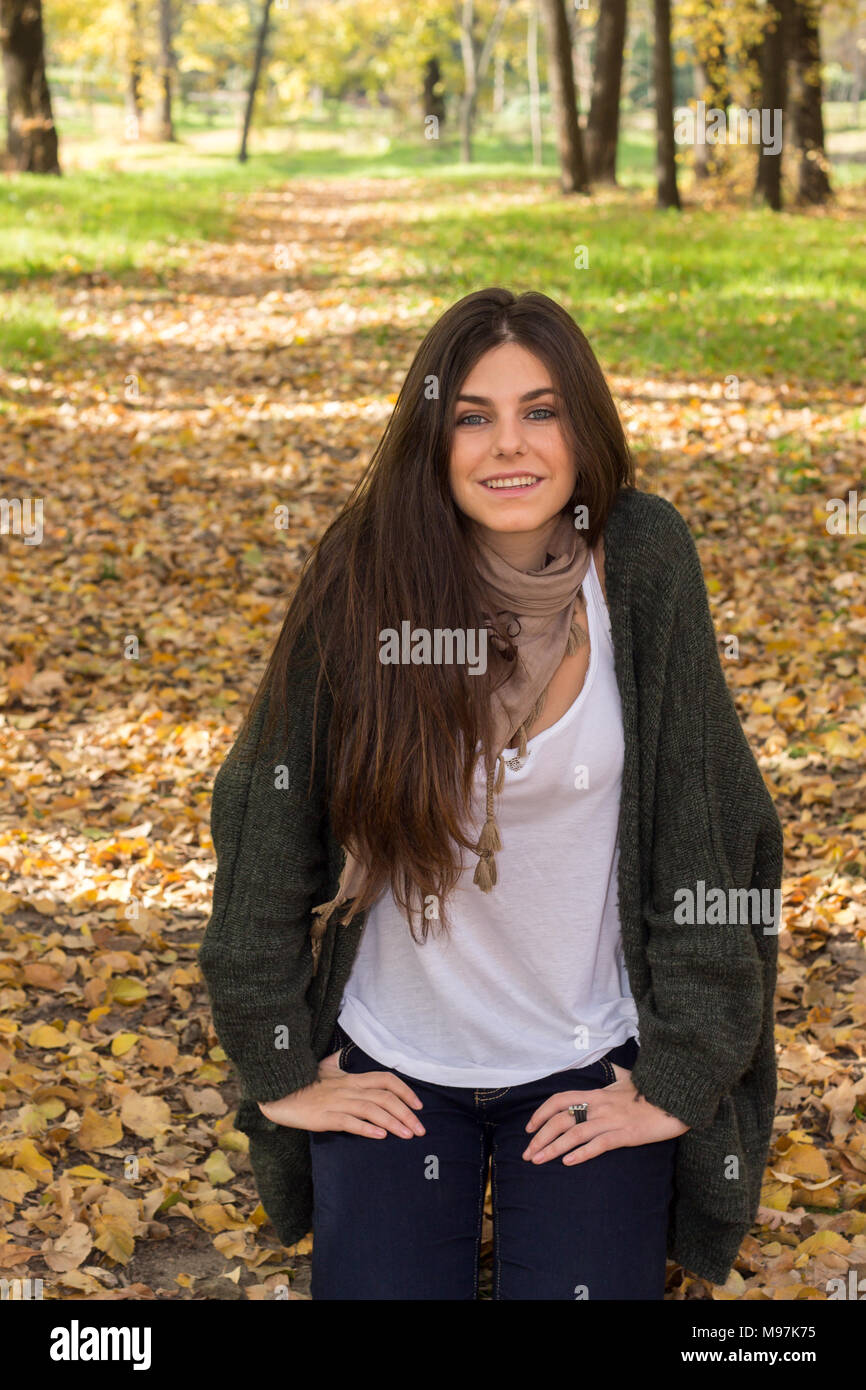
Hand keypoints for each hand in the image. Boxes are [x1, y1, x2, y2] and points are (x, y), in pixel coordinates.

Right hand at [257, 1054, 425, 1140]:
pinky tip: (380, 1135)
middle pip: (385, 1097)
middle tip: (421, 1130)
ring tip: (408, 1135)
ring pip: (372, 1110)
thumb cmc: (303, 1082)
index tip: (419, 1106)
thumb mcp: (325, 1069)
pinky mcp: (324, 1117)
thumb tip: (347, 1053)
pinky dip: (366, 1128)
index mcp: (351, 1078)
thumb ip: (340, 1062)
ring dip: (393, 1122)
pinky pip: (349, 1122)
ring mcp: (337, 1102)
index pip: (385, 1080)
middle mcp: (348, 1088)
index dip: (405, 1091)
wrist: (277, 1092)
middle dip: (406, 1113)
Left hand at [522, 1062, 688, 1164]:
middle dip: (540, 1137)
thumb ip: (614, 1078)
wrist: (677, 1097)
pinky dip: (581, 1153)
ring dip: (553, 1148)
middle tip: (527, 1154)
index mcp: (597, 1093)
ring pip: (575, 1134)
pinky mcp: (626, 1134)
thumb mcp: (627, 1080)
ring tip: (538, 1160)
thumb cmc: (652, 1090)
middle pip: (561, 1119)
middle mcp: (600, 1105)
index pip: (560, 1100)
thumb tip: (610, 1071)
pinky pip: (599, 1145)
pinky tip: (568, 1162)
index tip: (529, 1128)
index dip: (541, 1113)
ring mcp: (612, 1120)